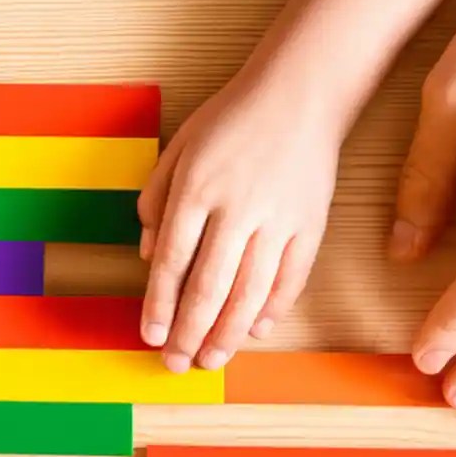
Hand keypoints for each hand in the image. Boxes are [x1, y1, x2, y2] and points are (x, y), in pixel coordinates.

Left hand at [137, 70, 338, 371]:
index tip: (150, 336)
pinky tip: (257, 330)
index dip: (159, 304)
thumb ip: (156, 200)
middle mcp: (236, 208)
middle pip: (209, 286)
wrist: (300, 92)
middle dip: (190, 332)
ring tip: (212, 359)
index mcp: (197, 189)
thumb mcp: (179, 148)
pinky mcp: (310, 224)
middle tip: (177, 364)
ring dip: (229, 332)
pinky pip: (291, 276)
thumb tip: (146, 256)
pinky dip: (274, 307)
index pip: (171, 261)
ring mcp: (277, 219)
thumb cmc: (232, 120)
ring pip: (250, 290)